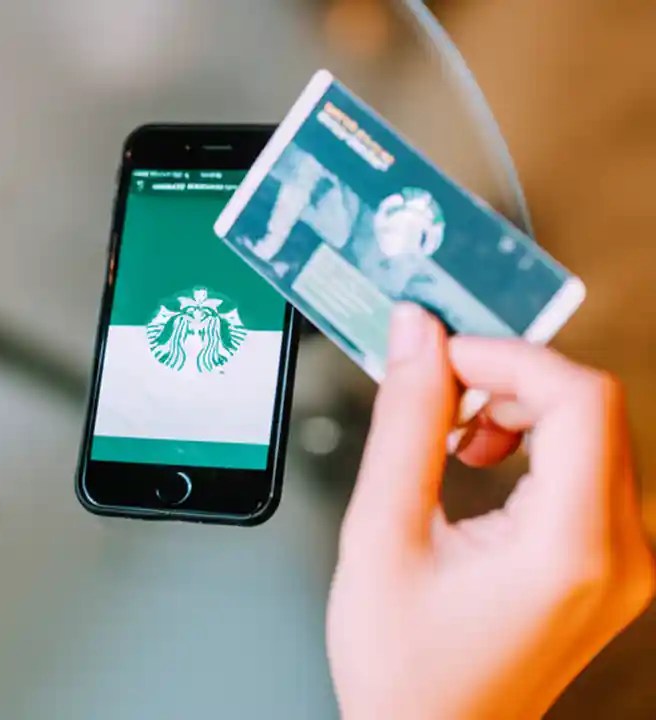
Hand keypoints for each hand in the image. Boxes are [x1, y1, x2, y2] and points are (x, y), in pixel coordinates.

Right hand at [327, 304, 654, 718]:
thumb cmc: (404, 666)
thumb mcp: (381, 534)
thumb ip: (404, 424)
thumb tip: (418, 338)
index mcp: (572, 548)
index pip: (579, 399)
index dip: (505, 358)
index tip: (441, 355)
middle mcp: (621, 554)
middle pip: (591, 406)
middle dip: (506, 381)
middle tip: (436, 393)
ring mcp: (625, 561)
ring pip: (593, 429)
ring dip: (518, 410)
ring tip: (452, 440)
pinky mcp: (610, 562)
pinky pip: (589, 466)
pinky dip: (532, 443)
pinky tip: (480, 462)